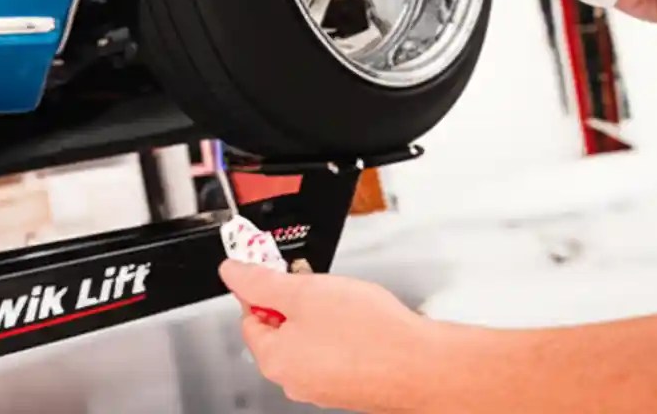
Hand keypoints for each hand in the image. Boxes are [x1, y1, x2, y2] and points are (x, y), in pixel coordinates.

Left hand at [220, 260, 441, 412]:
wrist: (425, 367)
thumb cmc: (371, 335)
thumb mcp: (305, 292)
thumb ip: (260, 281)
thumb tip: (232, 272)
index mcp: (275, 359)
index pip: (249, 315)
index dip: (264, 287)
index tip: (279, 270)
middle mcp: (294, 380)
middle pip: (279, 328)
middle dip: (296, 302)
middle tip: (319, 285)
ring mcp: (324, 386)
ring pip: (309, 338)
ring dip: (321, 316)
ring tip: (347, 305)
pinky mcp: (350, 386)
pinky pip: (334, 351)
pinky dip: (343, 334)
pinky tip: (362, 324)